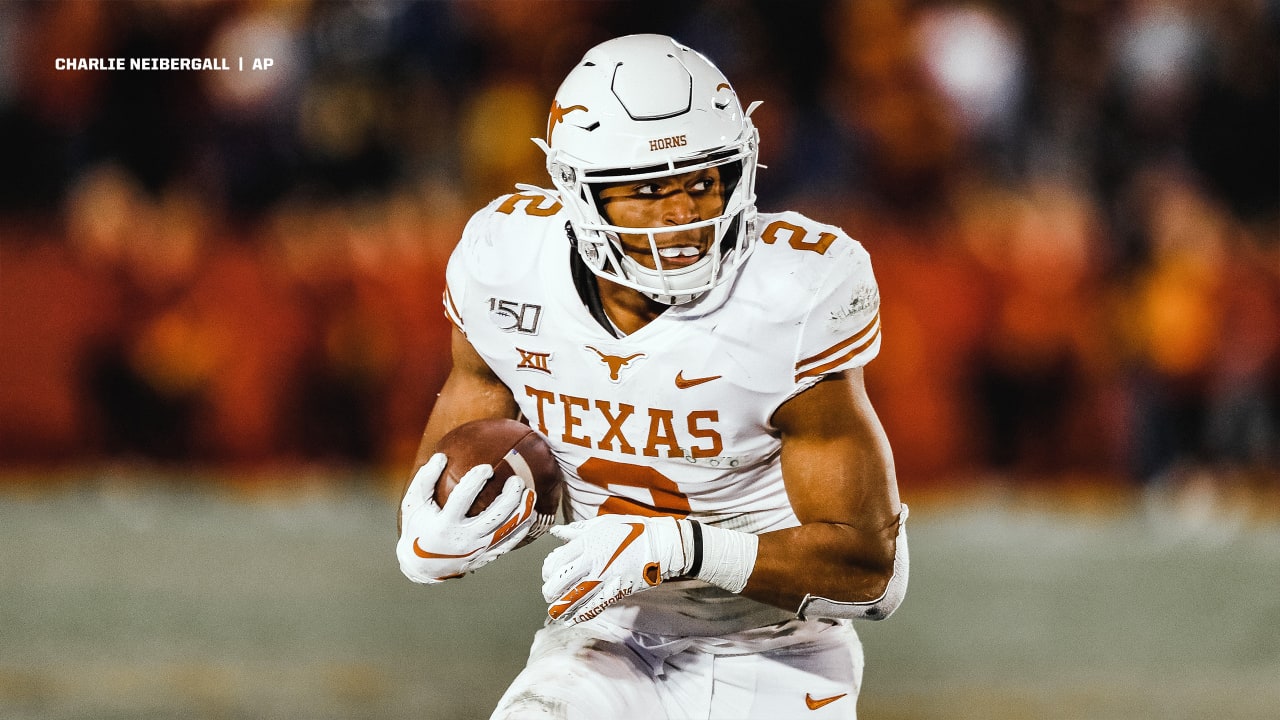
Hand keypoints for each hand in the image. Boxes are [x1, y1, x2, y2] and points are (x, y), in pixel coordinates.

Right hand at [397, 453, 535, 583]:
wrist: (422, 566)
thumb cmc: (417, 528)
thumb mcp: (413, 504)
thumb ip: (424, 479)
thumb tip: (440, 456)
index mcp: (445, 524)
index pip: (463, 498)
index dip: (475, 480)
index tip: (486, 467)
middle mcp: (463, 539)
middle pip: (494, 516)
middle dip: (510, 496)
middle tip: (517, 480)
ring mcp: (477, 550)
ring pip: (507, 530)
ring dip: (522, 511)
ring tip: (530, 494)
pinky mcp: (485, 557)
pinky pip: (509, 543)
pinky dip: (522, 529)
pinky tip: (531, 515)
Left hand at [541, 514, 691, 623]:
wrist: (660, 543)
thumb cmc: (631, 530)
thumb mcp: (602, 524)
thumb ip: (577, 530)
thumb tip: (557, 532)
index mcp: (587, 542)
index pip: (557, 560)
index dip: (548, 570)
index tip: (547, 575)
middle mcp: (592, 561)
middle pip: (562, 580)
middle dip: (550, 591)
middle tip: (548, 595)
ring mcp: (605, 577)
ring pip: (575, 596)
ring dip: (562, 607)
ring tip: (554, 613)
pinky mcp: (617, 589)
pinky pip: (595, 606)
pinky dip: (581, 615)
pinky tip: (571, 620)